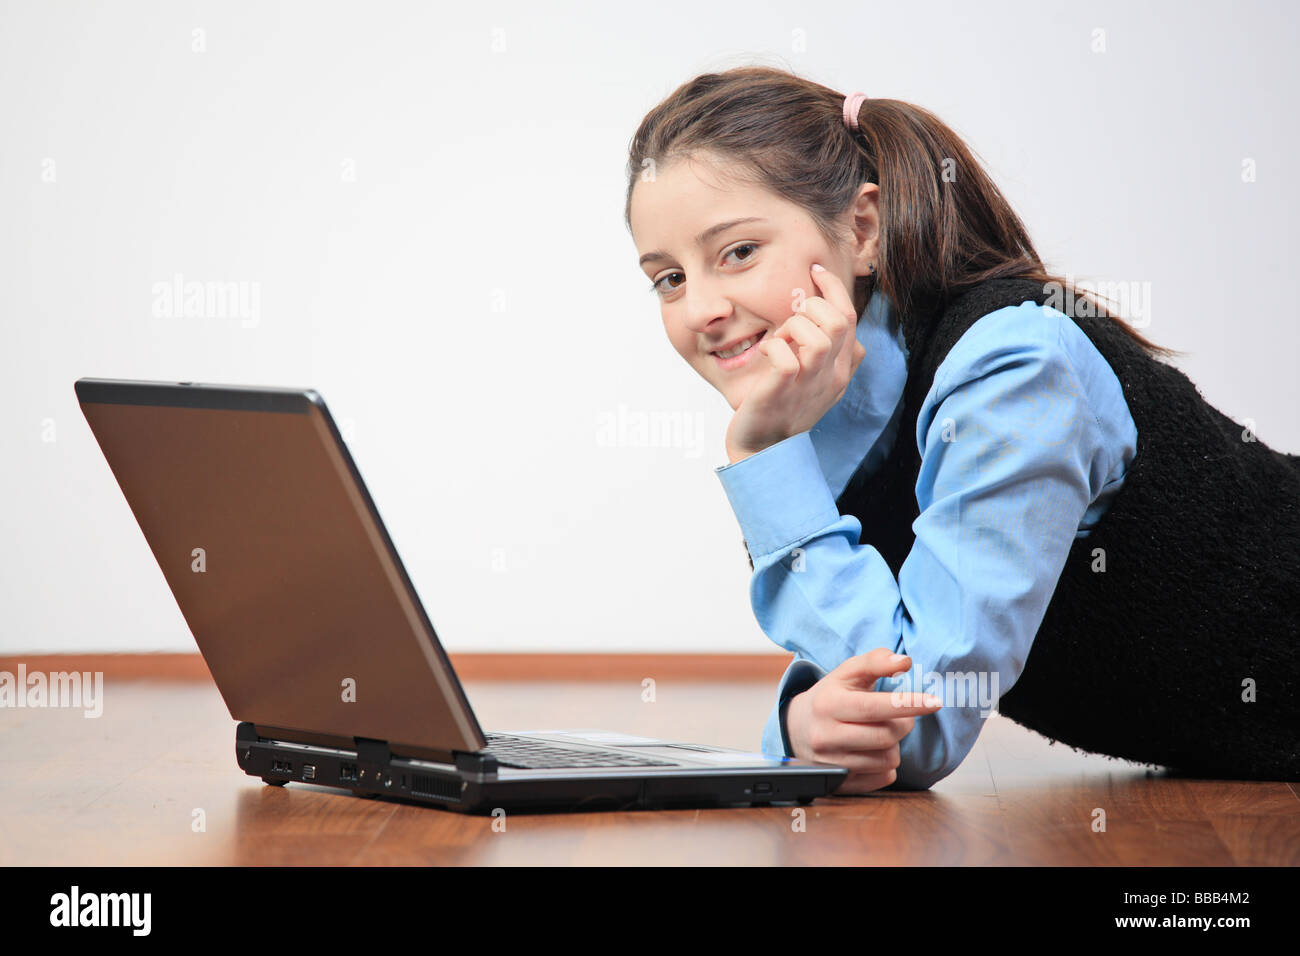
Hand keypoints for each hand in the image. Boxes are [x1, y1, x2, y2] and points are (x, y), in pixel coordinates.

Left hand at [724, 263, 866, 462]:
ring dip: (793, 327)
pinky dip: (774, 347)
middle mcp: (830, 376)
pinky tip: (766, 353)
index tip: (814, 271)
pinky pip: (785, 359)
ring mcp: (807, 385)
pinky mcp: (781, 392)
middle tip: (792, 315)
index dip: (833, 287)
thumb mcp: (820, 384)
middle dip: (812, 305)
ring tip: (780, 340)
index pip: (849, 317)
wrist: (764, 450)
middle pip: (839, 321)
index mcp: (841, 370)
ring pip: (817, 337)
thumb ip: (837, 358)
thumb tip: (849, 329)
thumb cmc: (786, 411)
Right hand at [785, 648, 942, 793]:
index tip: (935, 702)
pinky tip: (873, 750)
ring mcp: (831, 763)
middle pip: (886, 736)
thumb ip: (876, 661)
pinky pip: (883, 778)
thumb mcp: (847, 672)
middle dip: (904, 724)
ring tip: (879, 732)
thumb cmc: (831, 695)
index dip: (908, 704)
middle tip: (900, 716)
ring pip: (888, 759)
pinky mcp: (840, 783)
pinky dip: (887, 764)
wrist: (797, 728)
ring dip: (894, 744)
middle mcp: (825, 736)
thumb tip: (905, 662)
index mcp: (827, 704)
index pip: (875, 707)